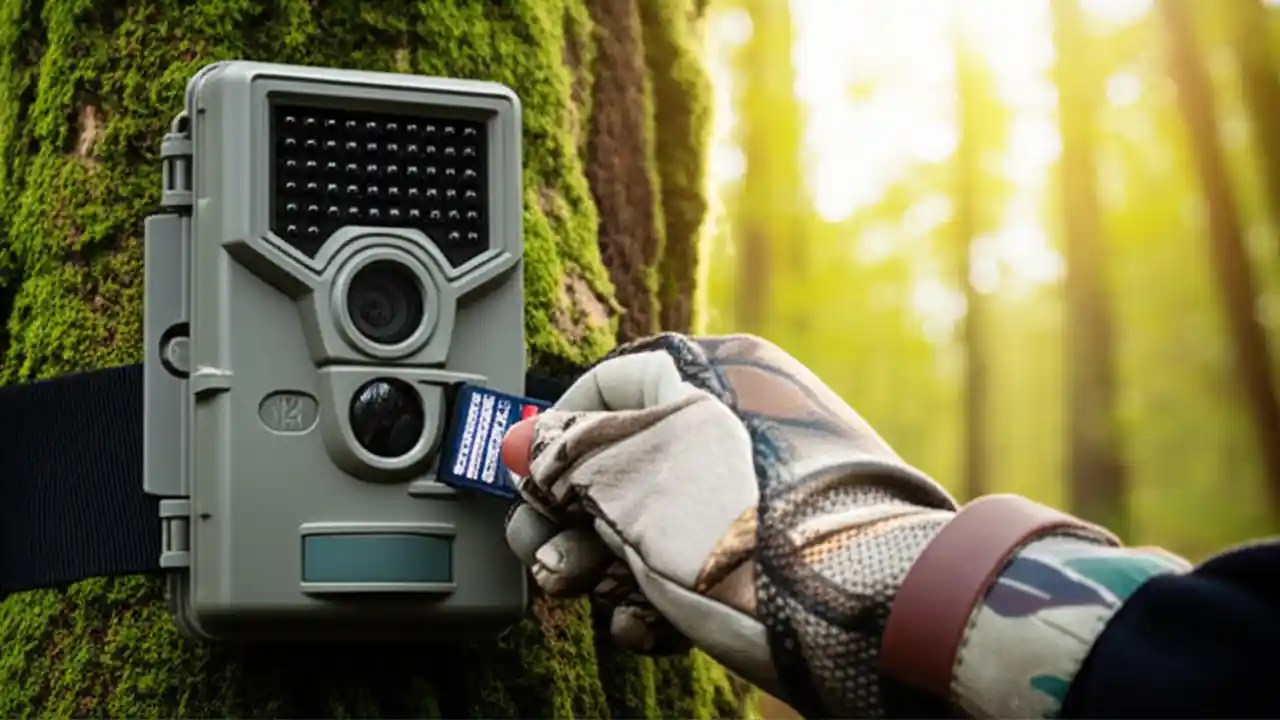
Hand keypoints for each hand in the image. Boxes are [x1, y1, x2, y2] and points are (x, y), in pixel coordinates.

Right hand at [500, 333, 957, 715]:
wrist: (868, 612)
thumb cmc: (748, 525)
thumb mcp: (630, 477)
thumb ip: (564, 457)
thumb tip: (516, 446)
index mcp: (707, 375)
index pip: (604, 387)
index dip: (551, 439)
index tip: (523, 487)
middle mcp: (730, 424)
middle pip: (618, 463)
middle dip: (569, 521)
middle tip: (547, 561)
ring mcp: (750, 491)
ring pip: (648, 523)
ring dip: (601, 567)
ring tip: (586, 596)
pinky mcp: (766, 552)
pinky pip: (689, 565)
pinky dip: (655, 596)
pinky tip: (643, 627)